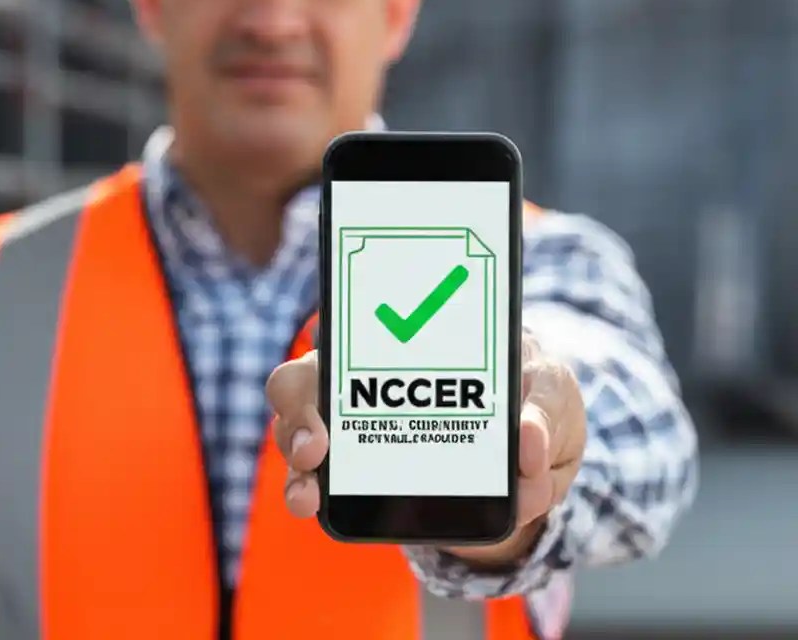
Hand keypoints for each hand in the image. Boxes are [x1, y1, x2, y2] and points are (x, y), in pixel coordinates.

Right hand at [264, 329, 585, 568]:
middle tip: (317, 449)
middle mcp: (362, 387)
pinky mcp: (367, 481)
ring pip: (300, 444)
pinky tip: (316, 510)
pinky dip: (317, 501)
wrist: (540, 447)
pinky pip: (328, 490)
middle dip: (297, 418)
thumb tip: (523, 437)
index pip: (337, 339)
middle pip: (298, 393)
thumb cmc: (532, 391)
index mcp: (401, 347)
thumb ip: (543, 409)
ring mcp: (358, 436)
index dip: (320, 358)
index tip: (327, 381)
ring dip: (297, 470)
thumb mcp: (551, 388)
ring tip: (308, 496)